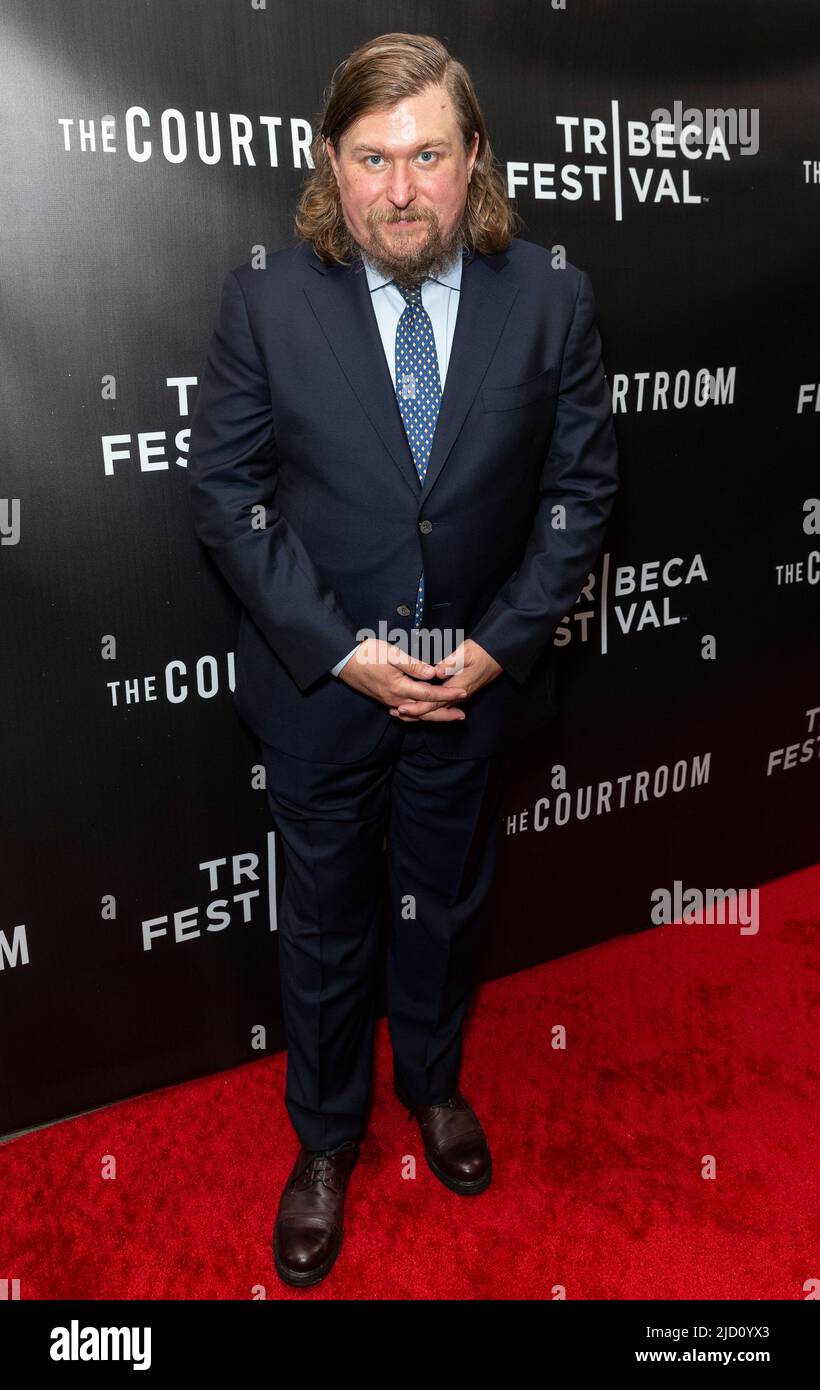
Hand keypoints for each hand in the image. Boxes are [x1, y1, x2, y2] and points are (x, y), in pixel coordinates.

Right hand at [338, 637, 468, 721]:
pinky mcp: (385, 700)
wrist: (343, 661)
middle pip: (425, 712)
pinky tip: (422, 714)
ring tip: (448, 715)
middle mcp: (396, 699)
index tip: (463, 693)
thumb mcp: (392, 654)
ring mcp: (389, 701)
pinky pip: (406, 713)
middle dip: (445, 714)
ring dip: (433, 715)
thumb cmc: (367, 653)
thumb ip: (413, 665)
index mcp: (399, 687)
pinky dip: (418, 715)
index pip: (429, 694)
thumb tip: (433, 673)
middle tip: (462, 716)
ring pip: (416, 714)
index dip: (448, 695)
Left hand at [389, 639, 502, 721]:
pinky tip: (419, 706)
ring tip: (402, 713)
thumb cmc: (482, 652)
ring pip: (437, 709)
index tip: (401, 708)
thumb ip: (451, 663)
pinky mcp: (459, 692)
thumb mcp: (467, 653)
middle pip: (433, 710)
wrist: (498, 656)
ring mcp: (459, 695)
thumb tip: (437, 672)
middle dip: (414, 713)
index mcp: (458, 687)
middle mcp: (458, 695)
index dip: (417, 706)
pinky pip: (441, 704)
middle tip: (395, 713)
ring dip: (420, 712)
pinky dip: (428, 707)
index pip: (434, 701)